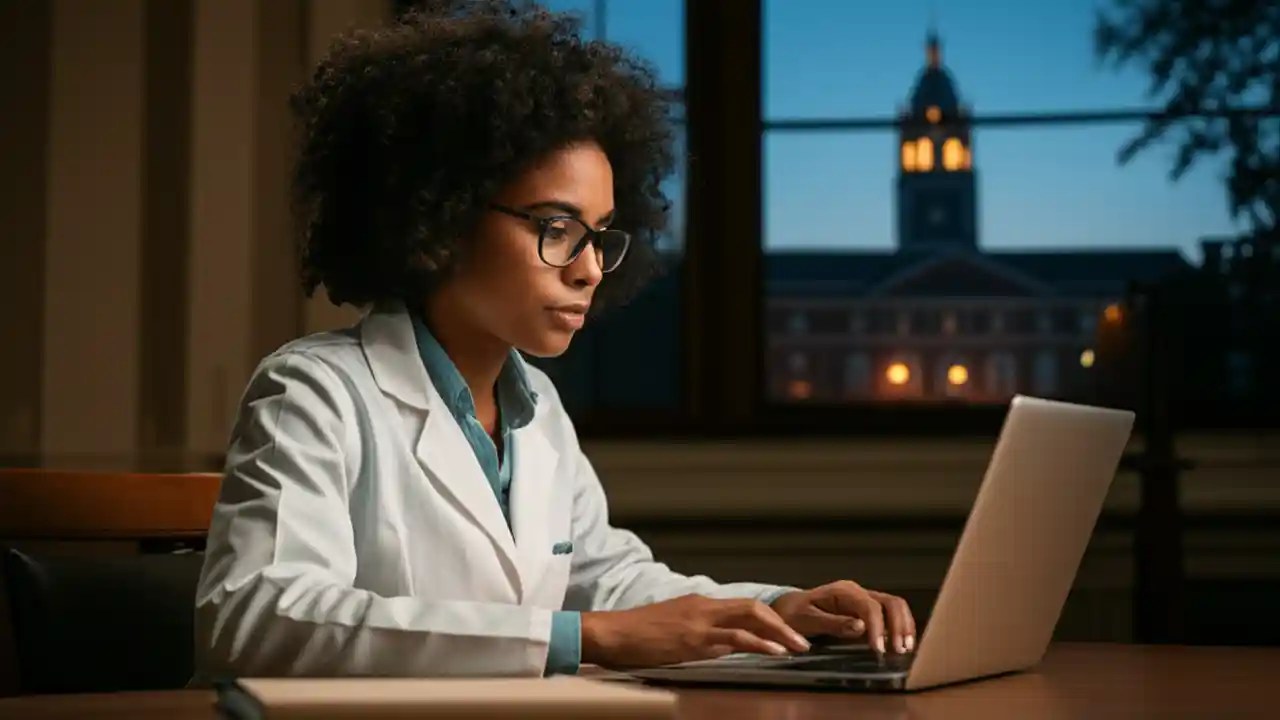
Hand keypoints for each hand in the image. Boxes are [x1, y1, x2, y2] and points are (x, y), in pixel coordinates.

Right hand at [579, 594, 812, 668]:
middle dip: (781, 624)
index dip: (767, 619)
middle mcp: (703, 607)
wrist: (611, 632)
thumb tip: (719, 646)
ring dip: (778, 634)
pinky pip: (734, 639)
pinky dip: (758, 644)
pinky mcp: (694, 639)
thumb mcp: (671, 627)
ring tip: (797, 648)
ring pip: (750, 619)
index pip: (742, 607)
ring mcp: (699, 622)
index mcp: (698, 604)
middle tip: (801, 641)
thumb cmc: (635, 634)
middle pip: (753, 608)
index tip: (784, 634)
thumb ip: (697, 632)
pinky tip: (774, 652)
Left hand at [770, 581, 915, 654]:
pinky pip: (889, 615)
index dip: (878, 628)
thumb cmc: (793, 614)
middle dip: (899, 625)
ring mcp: (863, 600)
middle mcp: (857, 592)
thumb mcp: (807, 620)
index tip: (880, 650)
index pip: (870, 606)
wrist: (788, 609)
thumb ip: (833, 623)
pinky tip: (902, 644)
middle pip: (890, 602)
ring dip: (903, 626)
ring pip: (894, 606)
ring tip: (906, 649)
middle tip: (901, 650)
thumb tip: (861, 627)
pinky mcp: (866, 610)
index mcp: (843, 592)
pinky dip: (899, 628)